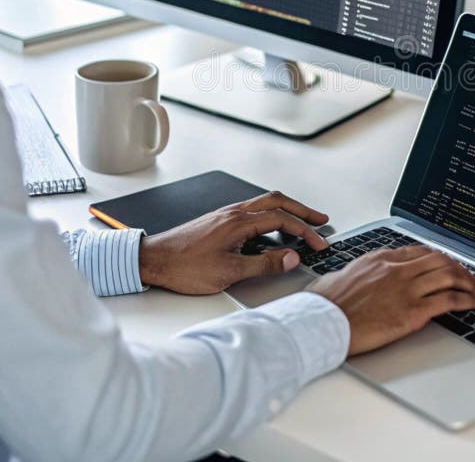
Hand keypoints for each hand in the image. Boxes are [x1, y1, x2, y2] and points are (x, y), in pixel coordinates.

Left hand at [138, 191, 328, 294]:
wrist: (153, 259)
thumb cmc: (184, 266)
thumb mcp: (229, 272)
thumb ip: (264, 264)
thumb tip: (292, 258)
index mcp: (239, 222)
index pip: (282, 220)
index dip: (305, 232)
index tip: (319, 244)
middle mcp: (234, 212)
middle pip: (277, 202)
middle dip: (302, 210)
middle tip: (321, 220)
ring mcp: (226, 214)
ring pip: (265, 203)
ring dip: (287, 210)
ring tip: (303, 221)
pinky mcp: (220, 219)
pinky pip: (253, 209)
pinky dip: (271, 214)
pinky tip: (272, 228)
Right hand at [307, 245, 474, 355]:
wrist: (321, 322)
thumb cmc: (323, 305)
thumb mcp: (337, 278)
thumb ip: (351, 274)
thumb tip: (349, 278)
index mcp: (379, 259)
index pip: (419, 252)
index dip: (439, 259)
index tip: (448, 266)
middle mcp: (396, 269)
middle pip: (439, 260)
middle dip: (460, 269)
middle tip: (472, 279)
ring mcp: (405, 288)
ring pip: (450, 275)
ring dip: (470, 283)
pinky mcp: (412, 311)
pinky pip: (448, 300)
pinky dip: (468, 300)